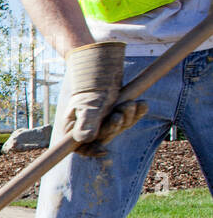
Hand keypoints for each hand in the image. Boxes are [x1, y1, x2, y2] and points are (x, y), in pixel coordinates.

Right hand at [58, 42, 147, 156]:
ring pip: (119, 128)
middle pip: (104, 137)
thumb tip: (84, 140)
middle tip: (120, 113)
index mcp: (75, 126)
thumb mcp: (88, 105)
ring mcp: (104, 119)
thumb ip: (86, 123)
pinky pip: (129, 118)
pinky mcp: (117, 112)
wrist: (101, 67)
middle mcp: (89, 125)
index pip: (80, 147)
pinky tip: (143, 104)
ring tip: (131, 103)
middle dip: (115, 126)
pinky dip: (137, 112)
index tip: (104, 150)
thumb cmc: (91, 86)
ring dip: (128, 117)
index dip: (91, 151)